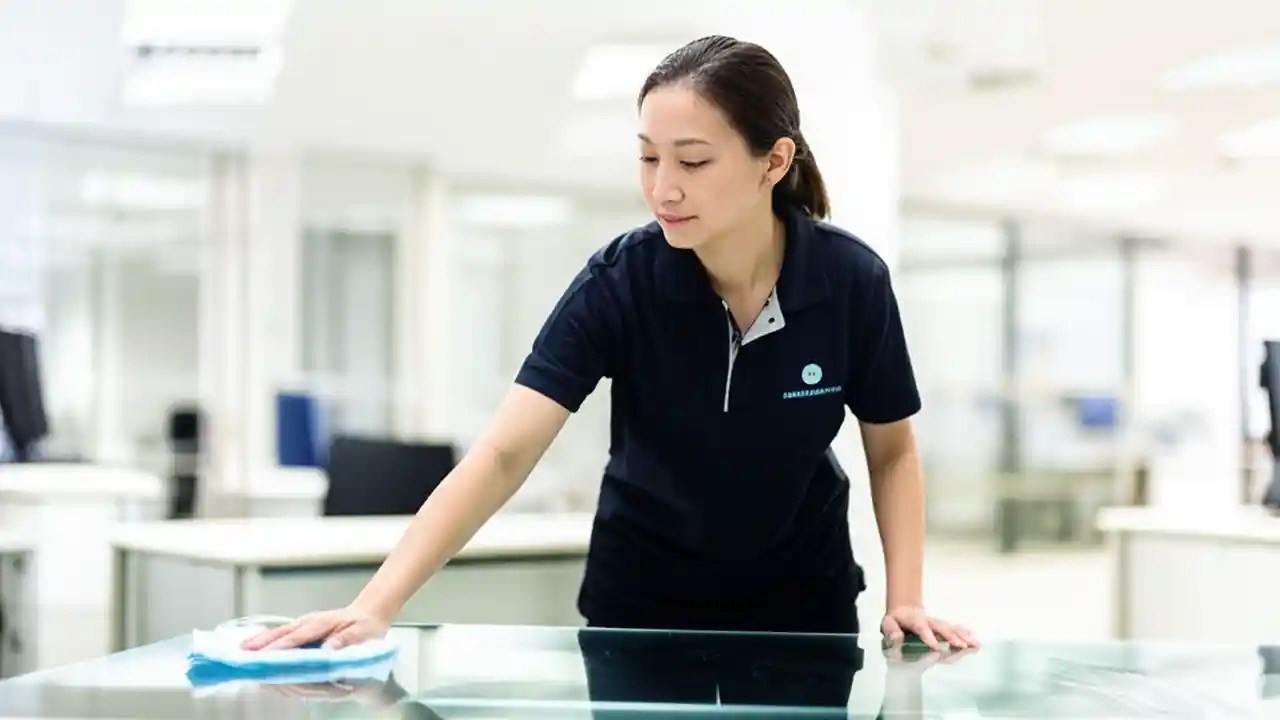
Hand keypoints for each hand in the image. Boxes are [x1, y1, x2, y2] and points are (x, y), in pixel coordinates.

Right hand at [240, 605, 389, 650]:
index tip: (263, 658)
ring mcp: (301, 627)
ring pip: (276, 636)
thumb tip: (328, 650)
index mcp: (320, 623)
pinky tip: (255, 651)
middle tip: (243, 659)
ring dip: (261, 647)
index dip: (278, 648)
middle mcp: (306, 623)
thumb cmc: (364, 626)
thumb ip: (345, 640)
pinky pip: (279, 638)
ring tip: (243, 656)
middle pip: (278, 635)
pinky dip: (266, 644)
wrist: (367, 614)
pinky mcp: (300, 632)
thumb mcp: (361, 633)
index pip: (295, 637)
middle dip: (261, 647)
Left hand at [881, 605, 978, 650]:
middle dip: (951, 636)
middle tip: (962, 645)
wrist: (904, 609)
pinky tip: (976, 642)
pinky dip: (966, 636)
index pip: (921, 627)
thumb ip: (891, 632)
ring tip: (974, 644)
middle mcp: (928, 621)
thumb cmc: (895, 622)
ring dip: (963, 636)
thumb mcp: (888, 625)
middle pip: (940, 627)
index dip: (928, 636)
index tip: (936, 647)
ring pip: (950, 629)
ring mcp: (937, 624)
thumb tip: (898, 637)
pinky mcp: (943, 628)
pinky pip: (956, 630)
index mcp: (913, 620)